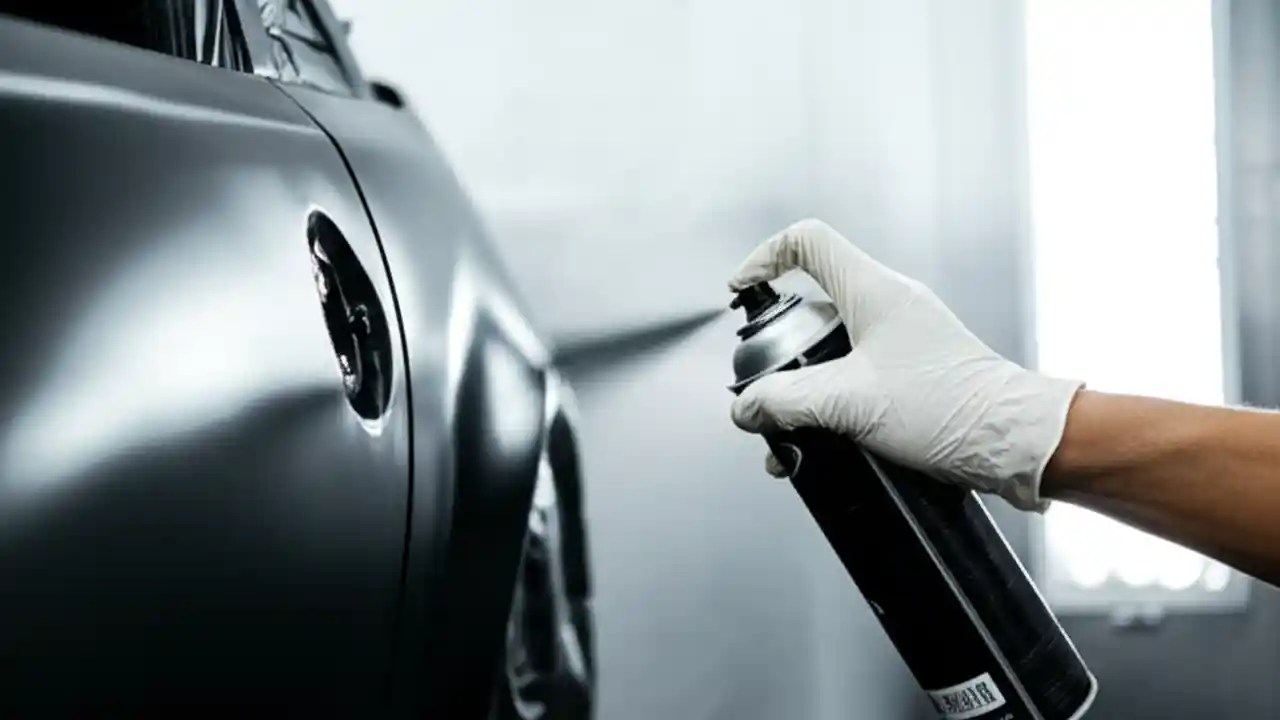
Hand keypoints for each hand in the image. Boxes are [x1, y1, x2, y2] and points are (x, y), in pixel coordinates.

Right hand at [729, 219, 1082, 509]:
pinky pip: (855, 377)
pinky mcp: (911, 374)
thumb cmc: (950, 409)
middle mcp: (888, 306)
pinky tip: (823, 445)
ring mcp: (902, 339)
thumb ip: (787, 401)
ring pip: (830, 350)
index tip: (743, 293)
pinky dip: (830, 404)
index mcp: (873, 291)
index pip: (807, 242)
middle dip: (779, 350)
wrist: (1014, 442)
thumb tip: (747, 407)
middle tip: (765, 384)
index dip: (765, 258)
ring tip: (791, 434)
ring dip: (802, 389)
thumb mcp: (850, 403)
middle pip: (811, 305)